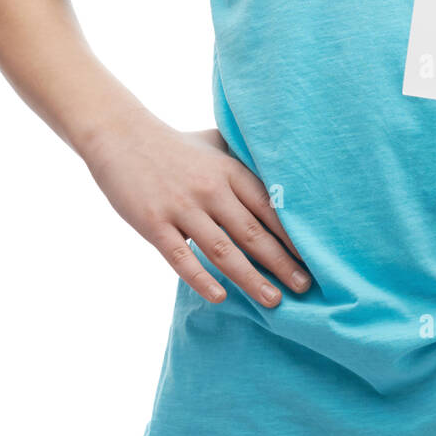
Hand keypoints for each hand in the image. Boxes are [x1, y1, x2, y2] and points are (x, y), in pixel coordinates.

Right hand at [82, 113, 311, 306]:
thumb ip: (241, 159)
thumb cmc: (173, 144)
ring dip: (250, 278)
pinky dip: (201, 278)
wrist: (120, 135)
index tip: (314, 257)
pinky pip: (181, 257)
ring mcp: (182, 207)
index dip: (293, 235)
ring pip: (223, 250)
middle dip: (282, 263)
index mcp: (229, 171)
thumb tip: (274, 172)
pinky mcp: (154, 222)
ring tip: (273, 300)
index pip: (269, 208)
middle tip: (305, 288)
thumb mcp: (213, 143)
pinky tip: (220, 297)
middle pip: (253, 232)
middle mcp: (211, 189)